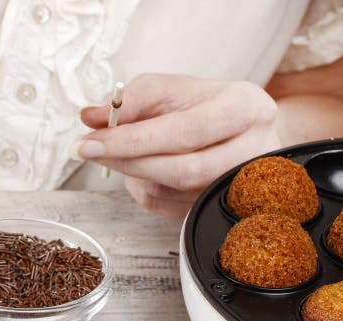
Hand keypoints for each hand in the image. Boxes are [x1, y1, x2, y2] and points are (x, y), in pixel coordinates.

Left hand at [78, 74, 280, 218]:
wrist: (234, 130)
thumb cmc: (200, 106)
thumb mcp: (167, 89)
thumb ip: (129, 100)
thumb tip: (91, 116)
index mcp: (245, 108)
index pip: (185, 131)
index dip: (133, 140)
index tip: (90, 140)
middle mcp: (253, 150)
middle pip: (183, 170)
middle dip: (128, 161)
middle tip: (89, 150)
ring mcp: (241, 187)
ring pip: (173, 192)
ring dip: (134, 174)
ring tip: (121, 153)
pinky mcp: (221, 209)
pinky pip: (169, 208)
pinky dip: (145, 188)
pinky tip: (144, 170)